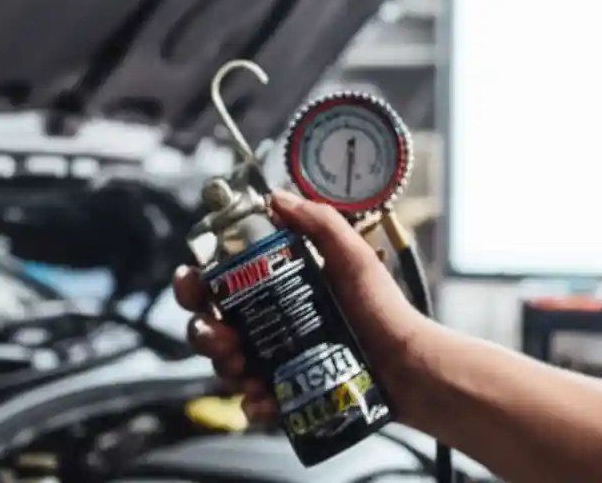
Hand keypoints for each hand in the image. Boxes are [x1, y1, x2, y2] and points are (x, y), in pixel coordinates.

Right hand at [173, 189, 429, 423]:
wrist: (407, 364)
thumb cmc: (383, 309)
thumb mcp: (353, 256)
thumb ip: (318, 222)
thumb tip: (276, 196)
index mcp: (278, 288)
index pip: (220, 283)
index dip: (196, 283)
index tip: (194, 282)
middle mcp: (271, 324)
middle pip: (211, 325)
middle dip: (204, 330)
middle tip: (223, 334)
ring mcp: (276, 361)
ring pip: (225, 364)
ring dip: (223, 365)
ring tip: (243, 366)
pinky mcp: (287, 394)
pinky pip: (254, 404)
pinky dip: (253, 404)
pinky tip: (263, 399)